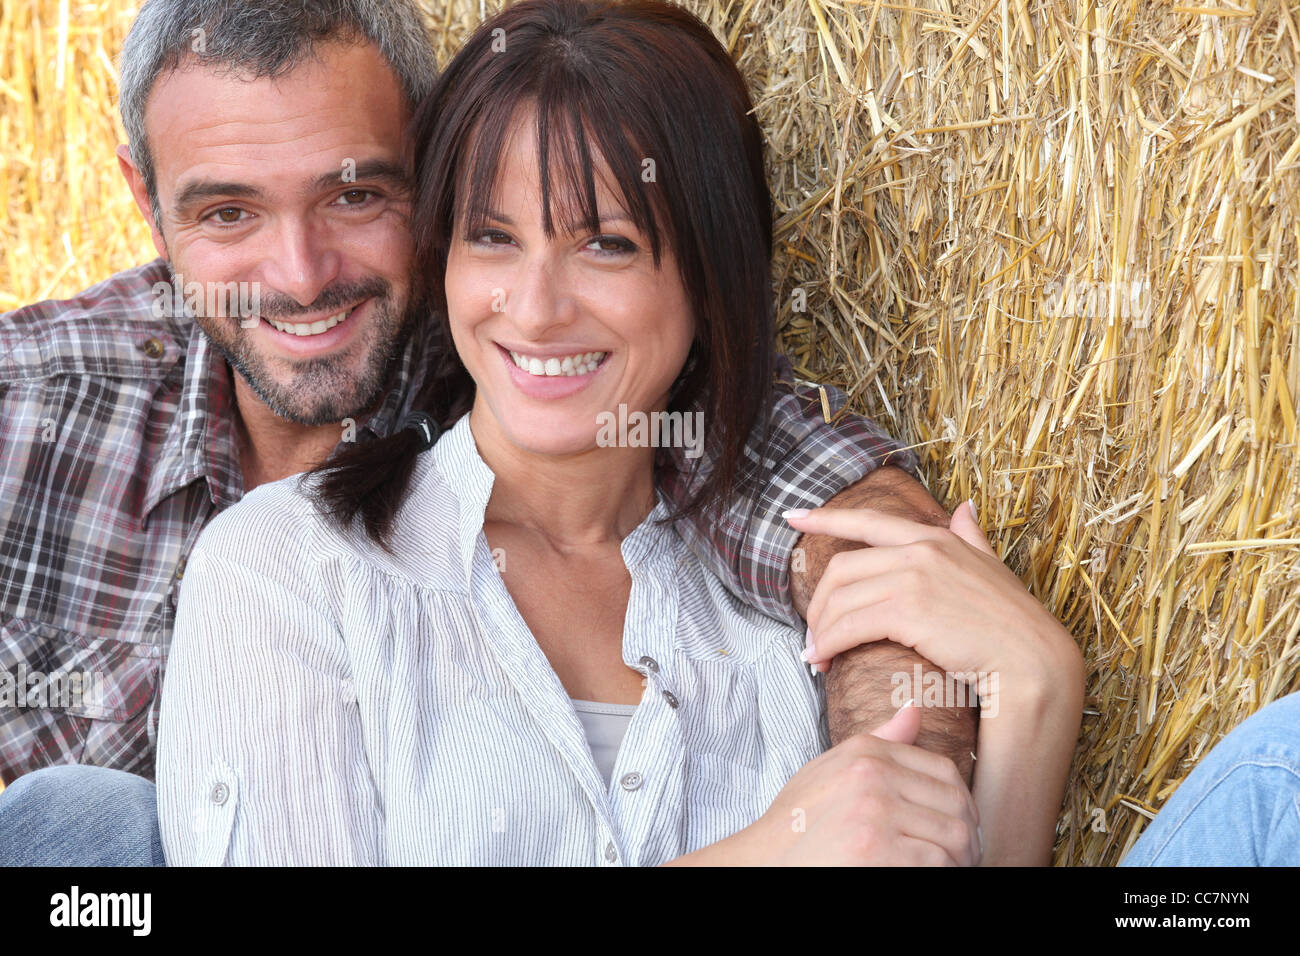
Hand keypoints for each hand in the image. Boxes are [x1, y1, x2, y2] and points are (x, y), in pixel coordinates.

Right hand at [733, 702, 980, 865]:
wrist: (764, 860)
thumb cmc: (796, 822)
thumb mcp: (830, 769)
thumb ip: (879, 741)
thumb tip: (916, 709)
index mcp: (865, 753)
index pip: (944, 769)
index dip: (963, 802)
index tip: (963, 824)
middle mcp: (872, 776)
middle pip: (955, 803)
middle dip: (969, 835)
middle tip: (966, 856)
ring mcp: (875, 813)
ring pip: (952, 836)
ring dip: (960, 859)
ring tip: (954, 868)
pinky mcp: (876, 851)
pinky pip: (935, 863)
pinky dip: (942, 873)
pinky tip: (931, 876)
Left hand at [785, 502, 1078, 706]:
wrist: (1033, 661)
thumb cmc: (1012, 622)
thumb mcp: (990, 567)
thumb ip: (971, 537)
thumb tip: (962, 507)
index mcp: (934, 537)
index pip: (867, 521)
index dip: (824, 518)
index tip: (792, 518)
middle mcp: (920, 550)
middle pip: (842, 569)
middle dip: (818, 604)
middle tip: (812, 634)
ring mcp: (914, 577)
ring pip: (840, 599)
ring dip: (819, 631)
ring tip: (815, 655)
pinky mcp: (909, 611)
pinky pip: (850, 625)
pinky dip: (828, 644)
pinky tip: (823, 660)